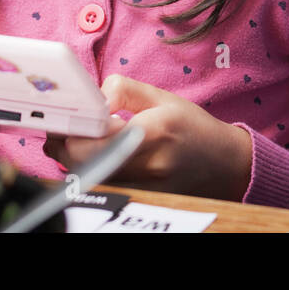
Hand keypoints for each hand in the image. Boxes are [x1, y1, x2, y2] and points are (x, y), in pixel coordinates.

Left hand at [42, 74, 252, 200]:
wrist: (223, 163)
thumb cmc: (192, 127)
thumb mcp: (160, 97)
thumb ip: (122, 90)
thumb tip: (92, 97)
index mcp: (151, 133)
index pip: (92, 139)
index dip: (72, 125)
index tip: (70, 112)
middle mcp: (144, 166)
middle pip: (80, 161)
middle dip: (65, 140)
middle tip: (67, 124)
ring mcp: (140, 188)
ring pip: (84, 176)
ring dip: (72, 155)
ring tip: (80, 137)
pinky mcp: (138, 199)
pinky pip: (99, 185)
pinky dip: (88, 170)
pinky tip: (94, 155)